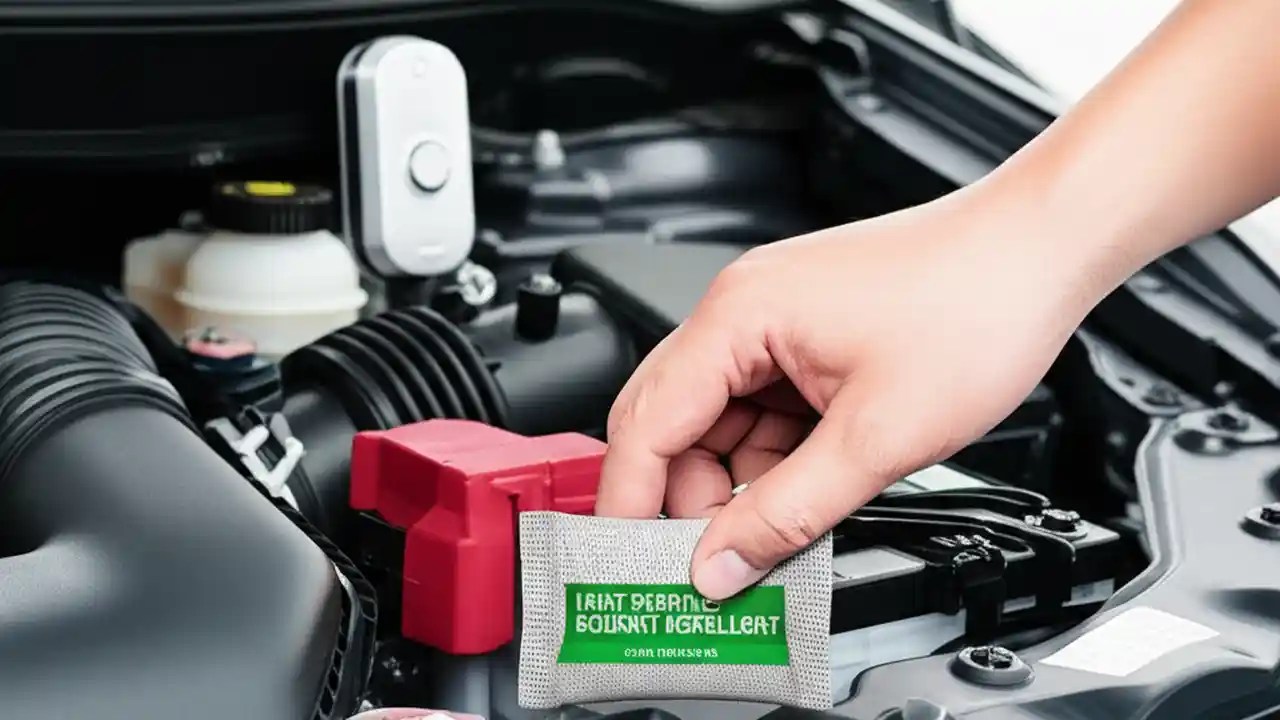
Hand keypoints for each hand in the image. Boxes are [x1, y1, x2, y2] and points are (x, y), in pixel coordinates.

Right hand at [594, 185, 1117, 599]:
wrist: (1041, 250)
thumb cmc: (974, 304)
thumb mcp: (877, 438)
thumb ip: (787, 513)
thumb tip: (721, 565)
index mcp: (738, 316)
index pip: (646, 422)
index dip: (631, 501)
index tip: (630, 564)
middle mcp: (741, 311)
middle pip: (671, 424)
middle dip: (684, 500)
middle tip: (704, 567)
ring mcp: (772, 324)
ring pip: (719, 426)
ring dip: (735, 485)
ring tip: (771, 536)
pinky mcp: (804, 339)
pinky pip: (761, 414)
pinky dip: (772, 462)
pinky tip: (801, 494)